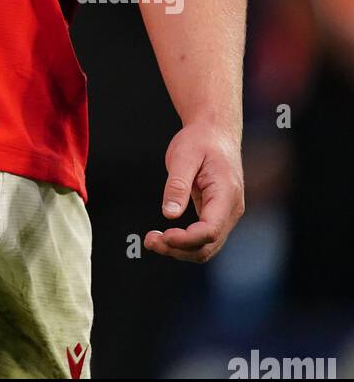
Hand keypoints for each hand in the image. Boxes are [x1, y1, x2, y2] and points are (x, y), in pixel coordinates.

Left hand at [144, 120, 243, 262]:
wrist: (216, 131)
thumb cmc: (201, 140)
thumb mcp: (184, 155)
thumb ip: (178, 185)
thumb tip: (169, 214)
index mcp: (226, 194)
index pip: (210, 230)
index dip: (186, 239)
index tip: (163, 235)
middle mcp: (231, 210)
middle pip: (208, 245)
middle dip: (179, 249)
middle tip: (150, 241)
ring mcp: (226, 214)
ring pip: (206, 246)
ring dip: (180, 249)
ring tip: (153, 241)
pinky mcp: (216, 214)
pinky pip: (203, 237)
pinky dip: (185, 242)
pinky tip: (165, 236)